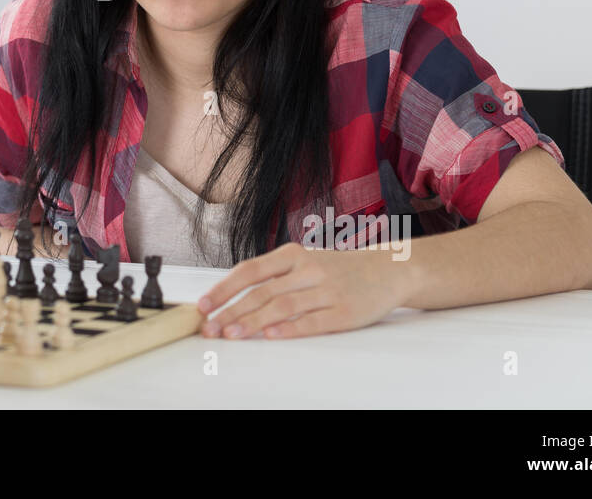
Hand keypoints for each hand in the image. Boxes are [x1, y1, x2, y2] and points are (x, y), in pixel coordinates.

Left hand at [197, 241, 412, 339]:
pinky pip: (313, 321)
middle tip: (209, 328)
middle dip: (231, 311)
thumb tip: (230, 298)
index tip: (202, 305)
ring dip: (253, 322)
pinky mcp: (345, 311)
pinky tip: (270, 336)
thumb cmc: (337, 269)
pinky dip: (290, 329)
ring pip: (282, 306)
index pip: (250, 271)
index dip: (224, 289)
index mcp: (292, 255)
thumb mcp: (303, 262)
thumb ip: (273, 277)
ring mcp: (327, 290)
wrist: (389, 270)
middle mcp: (308, 269)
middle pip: (261, 291)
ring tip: (231, 335)